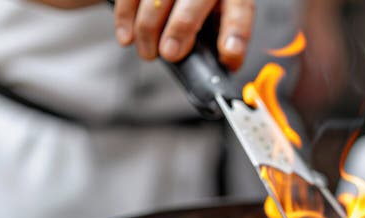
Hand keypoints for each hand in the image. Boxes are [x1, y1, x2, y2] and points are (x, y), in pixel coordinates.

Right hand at [114, 0, 253, 69]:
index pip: (239, 7)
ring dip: (148, 29)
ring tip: (149, 53)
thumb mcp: (220, 13)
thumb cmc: (200, 4)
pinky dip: (125, 18)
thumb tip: (227, 65)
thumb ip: (224, 35)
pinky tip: (127, 38)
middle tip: (170, 54)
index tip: (228, 54)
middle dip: (180, 29)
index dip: (235, 32)